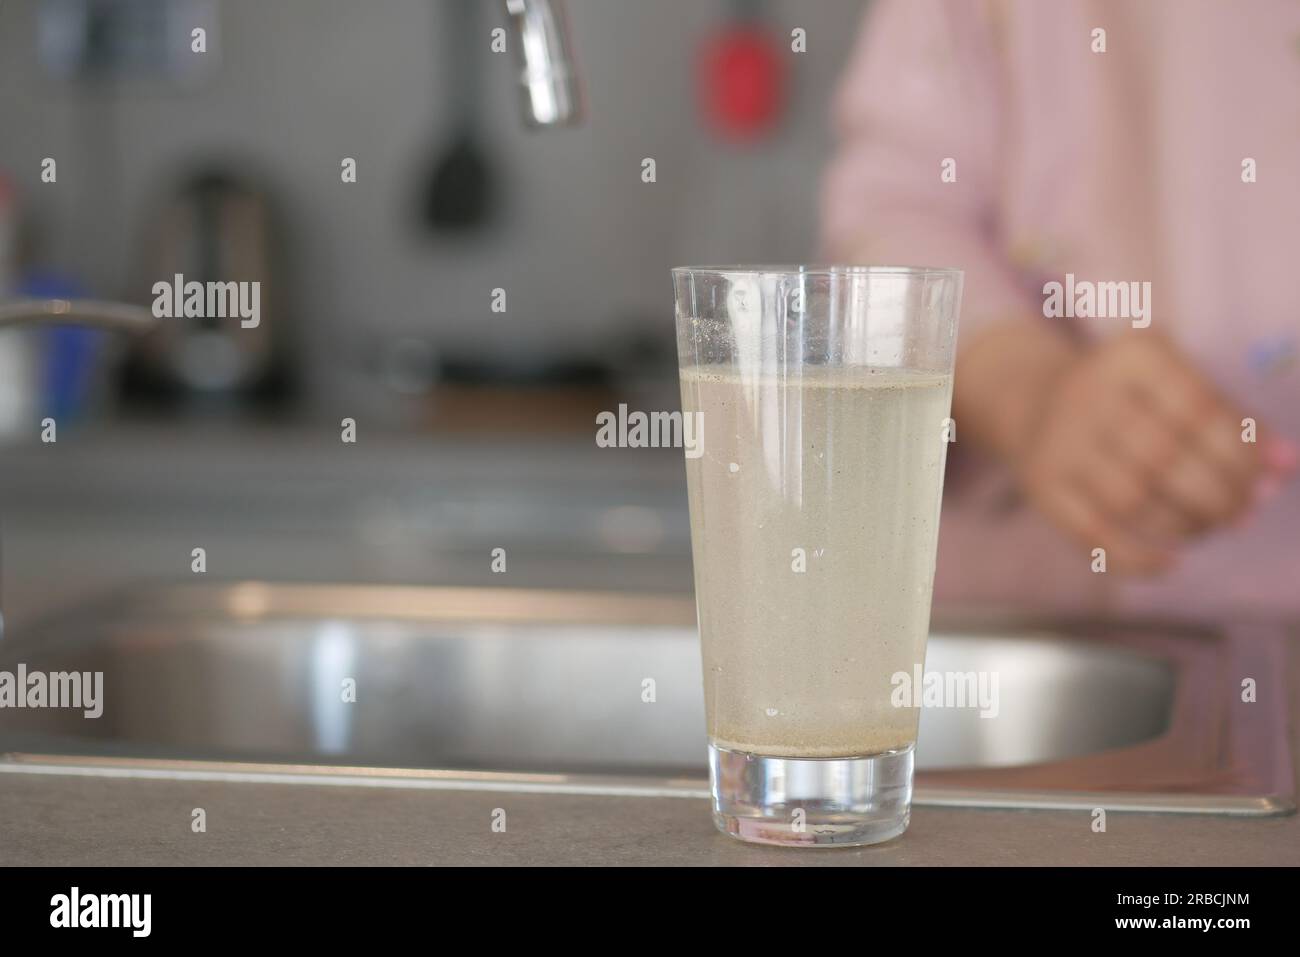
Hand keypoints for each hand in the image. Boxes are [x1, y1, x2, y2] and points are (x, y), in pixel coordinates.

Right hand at [1008, 331, 1287, 573]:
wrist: (1037, 403)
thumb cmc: (1132, 400)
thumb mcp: (1178, 386)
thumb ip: (1233, 421)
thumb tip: (1287, 467)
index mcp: (1133, 357)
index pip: (1199, 408)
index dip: (1241, 453)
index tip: (1264, 481)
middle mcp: (1089, 393)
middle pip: (1165, 458)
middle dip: (1218, 496)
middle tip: (1240, 513)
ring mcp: (1060, 442)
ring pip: (1132, 500)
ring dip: (1185, 525)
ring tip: (1208, 528)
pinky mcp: (1041, 485)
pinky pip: (1092, 534)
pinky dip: (1136, 558)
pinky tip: (1169, 562)